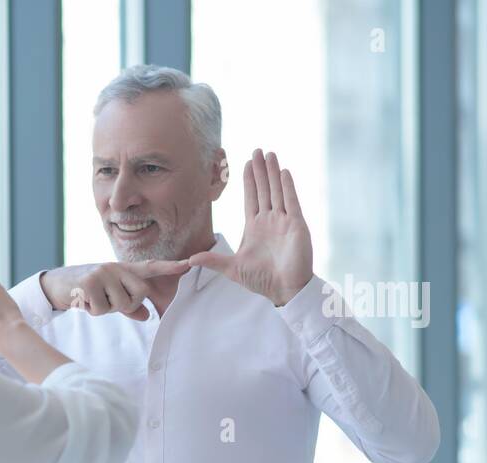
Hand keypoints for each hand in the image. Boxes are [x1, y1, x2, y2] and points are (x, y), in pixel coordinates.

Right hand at [38, 258, 189, 319]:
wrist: (57, 284)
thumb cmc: (88, 291)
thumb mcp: (109, 296)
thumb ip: (130, 306)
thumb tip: (146, 315)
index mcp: (123, 269)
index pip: (150, 267)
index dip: (170, 267)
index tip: (189, 263)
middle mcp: (115, 267)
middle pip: (139, 294)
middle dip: (126, 304)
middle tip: (107, 301)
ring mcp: (103, 273)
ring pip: (120, 304)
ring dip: (106, 309)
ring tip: (93, 299)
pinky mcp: (89, 283)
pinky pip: (102, 309)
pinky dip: (93, 311)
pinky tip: (83, 301)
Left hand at [188, 149, 312, 306]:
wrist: (284, 289)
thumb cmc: (261, 280)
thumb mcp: (232, 268)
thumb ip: (213, 260)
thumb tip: (190, 259)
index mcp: (254, 227)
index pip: (251, 198)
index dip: (249, 181)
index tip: (246, 164)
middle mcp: (269, 221)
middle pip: (264, 189)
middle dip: (261, 170)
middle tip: (257, 150)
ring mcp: (283, 221)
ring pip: (277, 191)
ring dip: (273, 172)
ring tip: (270, 154)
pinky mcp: (296, 225)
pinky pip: (291, 201)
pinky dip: (287, 187)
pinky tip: (283, 172)